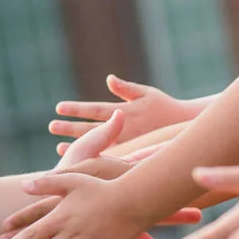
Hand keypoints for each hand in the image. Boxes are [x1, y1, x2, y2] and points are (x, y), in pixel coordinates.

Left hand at [53, 75, 204, 152]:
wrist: (185, 127)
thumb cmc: (165, 106)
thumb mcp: (147, 93)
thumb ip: (126, 88)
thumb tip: (109, 79)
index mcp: (125, 111)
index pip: (95, 109)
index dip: (77, 108)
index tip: (58, 107)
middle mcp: (124, 128)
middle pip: (91, 128)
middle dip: (70, 127)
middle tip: (52, 125)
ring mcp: (127, 142)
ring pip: (97, 145)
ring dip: (77, 144)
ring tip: (57, 146)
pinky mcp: (132, 153)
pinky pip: (108, 157)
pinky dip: (93, 157)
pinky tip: (78, 160)